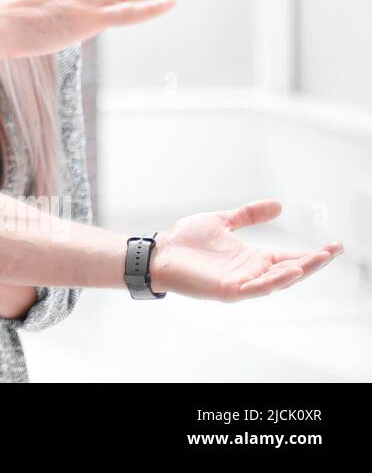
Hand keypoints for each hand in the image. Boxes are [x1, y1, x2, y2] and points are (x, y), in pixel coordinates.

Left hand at [149, 200, 341, 300]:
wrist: (159, 252)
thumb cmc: (186, 240)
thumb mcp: (223, 221)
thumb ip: (248, 216)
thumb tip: (278, 205)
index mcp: (253, 259)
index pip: (289, 258)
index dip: (312, 254)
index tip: (334, 246)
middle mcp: (251, 273)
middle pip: (290, 271)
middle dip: (313, 263)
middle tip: (334, 251)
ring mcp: (241, 283)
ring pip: (277, 281)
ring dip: (299, 271)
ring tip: (319, 259)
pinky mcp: (227, 290)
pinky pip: (256, 288)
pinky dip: (273, 280)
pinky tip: (289, 270)